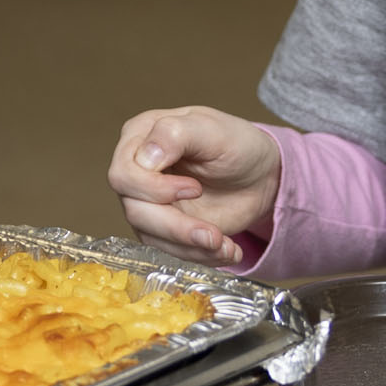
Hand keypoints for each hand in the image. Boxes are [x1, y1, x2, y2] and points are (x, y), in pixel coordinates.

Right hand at [107, 106, 281, 266]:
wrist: (261, 175)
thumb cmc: (237, 144)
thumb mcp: (212, 129)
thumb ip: (174, 133)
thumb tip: (145, 156)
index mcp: (139, 138)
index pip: (124, 174)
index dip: (154, 189)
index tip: (195, 189)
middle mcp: (137, 171)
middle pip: (134, 210)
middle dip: (174, 226)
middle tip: (213, 233)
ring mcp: (149, 202)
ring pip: (149, 235)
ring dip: (190, 246)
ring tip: (225, 244)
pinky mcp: (164, 227)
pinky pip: (170, 250)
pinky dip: (200, 255)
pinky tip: (227, 249)